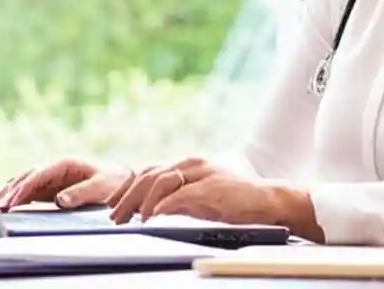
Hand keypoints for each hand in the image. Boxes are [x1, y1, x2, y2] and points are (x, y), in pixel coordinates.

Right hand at [0, 158, 133, 210]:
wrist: (121, 181)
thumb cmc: (113, 182)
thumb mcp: (101, 187)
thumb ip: (81, 192)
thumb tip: (59, 200)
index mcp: (66, 164)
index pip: (39, 174)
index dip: (25, 187)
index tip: (14, 200)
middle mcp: (55, 168)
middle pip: (28, 176)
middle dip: (13, 190)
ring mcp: (52, 177)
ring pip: (26, 182)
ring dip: (11, 192)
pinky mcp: (51, 188)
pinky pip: (30, 191)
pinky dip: (17, 196)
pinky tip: (7, 204)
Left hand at [105, 157, 324, 241]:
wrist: (271, 200)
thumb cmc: (239, 201)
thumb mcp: (204, 197)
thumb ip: (182, 197)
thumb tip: (154, 209)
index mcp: (190, 164)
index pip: (149, 171)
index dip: (128, 187)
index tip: (113, 204)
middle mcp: (193, 163)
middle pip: (149, 175)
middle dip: (126, 196)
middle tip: (113, 216)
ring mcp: (203, 173)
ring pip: (159, 181)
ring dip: (140, 202)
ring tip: (130, 219)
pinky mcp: (212, 187)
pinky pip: (180, 195)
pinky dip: (162, 205)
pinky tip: (151, 216)